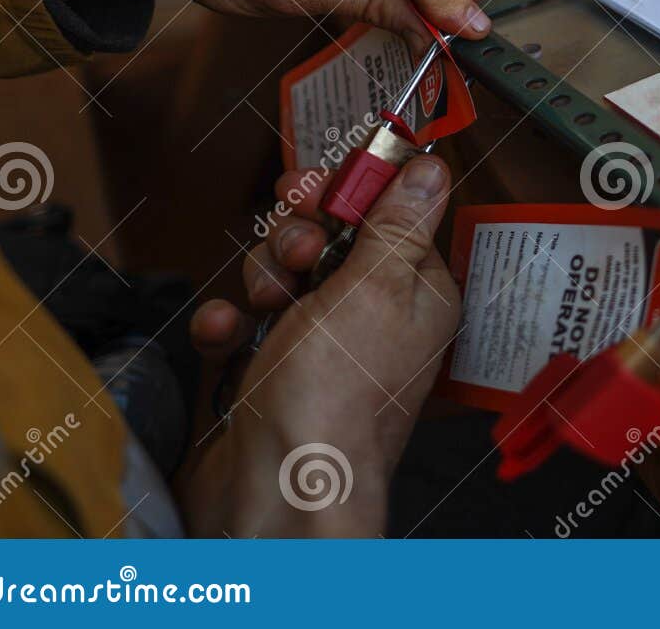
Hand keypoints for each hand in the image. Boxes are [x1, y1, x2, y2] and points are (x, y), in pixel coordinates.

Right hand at [183, 155, 460, 536]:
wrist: (278, 491)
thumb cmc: (335, 394)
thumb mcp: (375, 286)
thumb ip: (398, 223)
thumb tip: (432, 168)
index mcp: (419, 295)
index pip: (391, 219)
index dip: (353, 196)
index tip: (320, 187)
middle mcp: (375, 320)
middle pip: (332, 243)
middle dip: (300, 237)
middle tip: (299, 255)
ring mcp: (320, 349)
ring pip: (283, 277)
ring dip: (264, 276)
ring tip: (266, 304)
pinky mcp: (269, 374)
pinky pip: (245, 325)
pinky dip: (230, 324)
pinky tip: (226, 334)